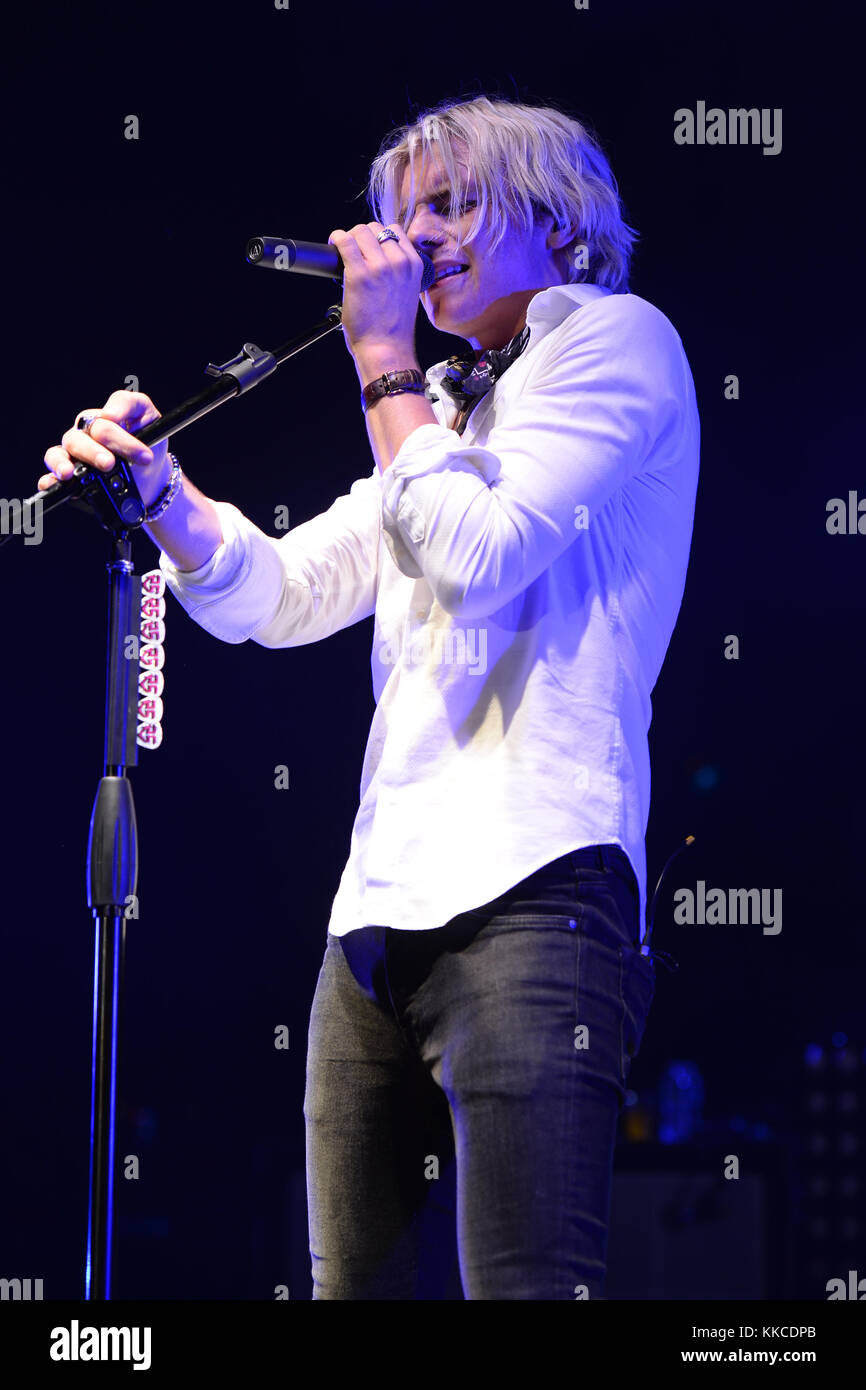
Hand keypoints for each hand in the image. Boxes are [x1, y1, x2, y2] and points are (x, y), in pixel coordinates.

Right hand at [38, 390, 169, 507]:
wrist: (152, 476)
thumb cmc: (149, 443)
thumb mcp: (149, 417)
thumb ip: (130, 403)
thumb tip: (108, 413)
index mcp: (98, 421)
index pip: (100, 423)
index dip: (120, 438)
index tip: (143, 455)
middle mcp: (82, 438)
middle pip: (77, 439)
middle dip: (93, 452)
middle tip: (110, 464)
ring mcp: (73, 458)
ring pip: (57, 454)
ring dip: (61, 463)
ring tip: (69, 473)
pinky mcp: (70, 481)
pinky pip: (51, 478)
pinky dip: (49, 480)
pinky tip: (54, 483)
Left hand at [327, 221, 423, 364]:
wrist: (386, 350)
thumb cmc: (393, 329)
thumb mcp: (407, 292)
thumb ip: (398, 272)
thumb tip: (377, 258)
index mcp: (414, 265)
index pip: (395, 231)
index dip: (378, 236)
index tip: (368, 246)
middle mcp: (399, 262)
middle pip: (376, 228)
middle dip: (362, 236)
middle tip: (353, 251)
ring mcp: (380, 267)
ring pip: (360, 231)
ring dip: (349, 238)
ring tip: (343, 251)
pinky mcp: (359, 275)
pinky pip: (345, 242)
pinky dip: (337, 239)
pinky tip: (334, 246)